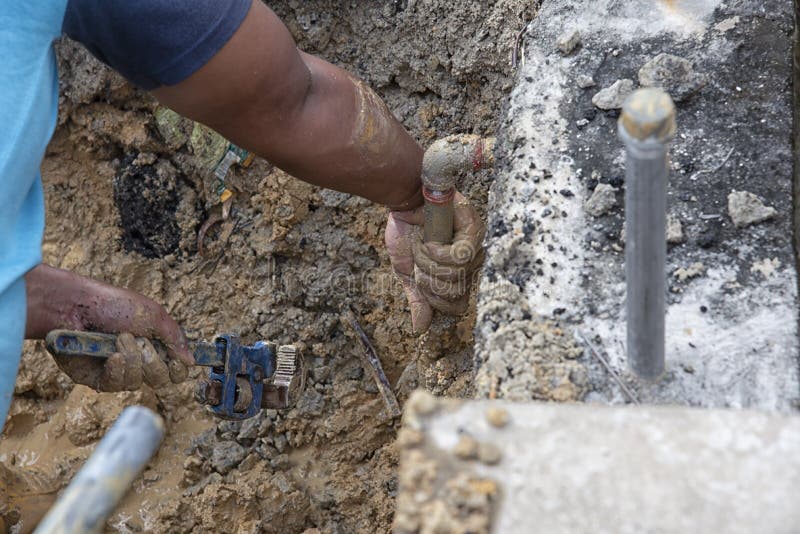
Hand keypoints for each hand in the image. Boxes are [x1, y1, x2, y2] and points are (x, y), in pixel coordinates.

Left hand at [25, 264, 191, 390]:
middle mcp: (138, 362)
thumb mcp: (153, 314)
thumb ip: (175, 337)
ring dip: (132, 358)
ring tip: (118, 339)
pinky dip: (117, 369)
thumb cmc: (113, 305)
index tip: (176, 361)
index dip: (179, 369)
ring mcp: (118, 371)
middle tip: (141, 341)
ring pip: (138, 383)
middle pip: (161, 380)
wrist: (76, 307)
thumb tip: (191, 360)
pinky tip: (110, 356)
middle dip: (153, 361)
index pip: (175, 370)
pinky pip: (116, 385)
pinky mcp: (97, 379)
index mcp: (154, 346)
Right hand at [385, 192, 485, 333]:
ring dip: (429, 263)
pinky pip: (459, 257)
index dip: (435, 300)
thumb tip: (420, 329)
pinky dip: (437, 252)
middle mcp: (471, 263)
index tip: (420, 281)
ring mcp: (476, 246)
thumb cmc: (407, 231)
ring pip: (456, 276)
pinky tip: (430, 239)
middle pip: (455, 294)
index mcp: (458, 275)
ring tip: (423, 244)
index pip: (457, 306)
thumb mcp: (408, 272)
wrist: (401, 202)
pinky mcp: (474, 229)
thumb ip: (418, 299)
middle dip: (428, 280)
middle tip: (419, 258)